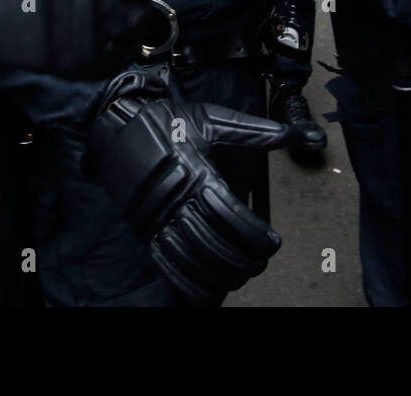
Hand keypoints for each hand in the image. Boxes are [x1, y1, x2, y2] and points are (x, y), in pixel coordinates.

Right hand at [84, 65, 290, 305]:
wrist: (118, 127)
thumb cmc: (169, 122)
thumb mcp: (213, 119)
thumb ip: (254, 131)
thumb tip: (293, 134)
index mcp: (195, 172)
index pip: (229, 214)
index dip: (254, 234)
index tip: (272, 242)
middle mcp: (175, 199)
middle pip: (212, 242)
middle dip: (241, 259)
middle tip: (261, 263)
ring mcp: (156, 217)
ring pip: (190, 257)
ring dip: (219, 274)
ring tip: (241, 277)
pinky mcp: (144, 230)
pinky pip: (166, 264)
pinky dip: (187, 282)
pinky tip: (206, 291)